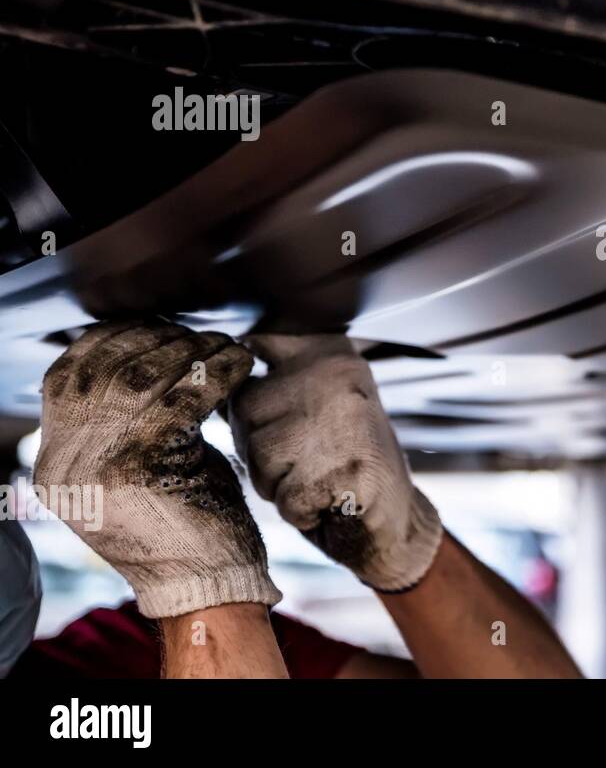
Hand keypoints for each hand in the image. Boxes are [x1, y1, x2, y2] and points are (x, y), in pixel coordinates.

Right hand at [35, 319, 280, 617]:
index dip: (112, 340)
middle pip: (103, 368)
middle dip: (156, 340)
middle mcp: (65, 465)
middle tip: (199, 334)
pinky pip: (183, 396)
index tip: (155, 328)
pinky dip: (217, 371)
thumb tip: (147, 351)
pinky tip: (240, 362)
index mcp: (56, 465)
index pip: (66, 376)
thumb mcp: (139, 469)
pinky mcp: (141, 468)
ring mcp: (97, 468)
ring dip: (191, 349)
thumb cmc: (187, 524)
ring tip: (223, 345)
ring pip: (142, 375)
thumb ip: (128, 420)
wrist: (206, 588)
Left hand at [230, 334, 441, 590]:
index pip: (258, 350)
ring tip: (320, 479)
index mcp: (331, 352)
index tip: (282, 418)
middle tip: (308, 460)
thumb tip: (215, 366)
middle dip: (263, 448)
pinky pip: (284, 496)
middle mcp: (338, 376)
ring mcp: (343, 420)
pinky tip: (330, 501)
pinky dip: (299, 510)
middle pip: (247, 412)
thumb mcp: (316, 401)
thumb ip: (274, 378)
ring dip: (278, 482)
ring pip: (260, 456)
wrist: (397, 517)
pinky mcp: (345, 470)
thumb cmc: (344, 460)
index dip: (256, 400)